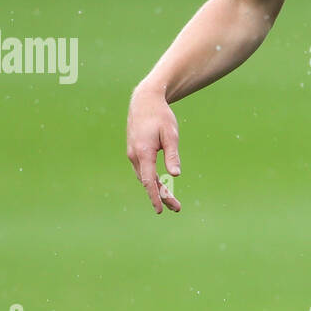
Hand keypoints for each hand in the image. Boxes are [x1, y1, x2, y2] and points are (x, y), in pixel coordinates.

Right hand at [127, 84, 181, 212]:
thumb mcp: (171, 134)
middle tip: (177, 208)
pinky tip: (161, 186)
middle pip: (147, 182)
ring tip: (172, 201)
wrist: (144, 101)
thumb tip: (175, 175)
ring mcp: (133, 154)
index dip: (155, 196)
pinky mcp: (135, 152)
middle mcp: (135, 156)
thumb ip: (172, 155)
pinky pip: (143, 171)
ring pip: (144, 177)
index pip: (148, 180)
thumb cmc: (160, 116)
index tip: (161, 209)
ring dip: (157, 189)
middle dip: (161, 196)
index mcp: (143, 152)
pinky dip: (151, 180)